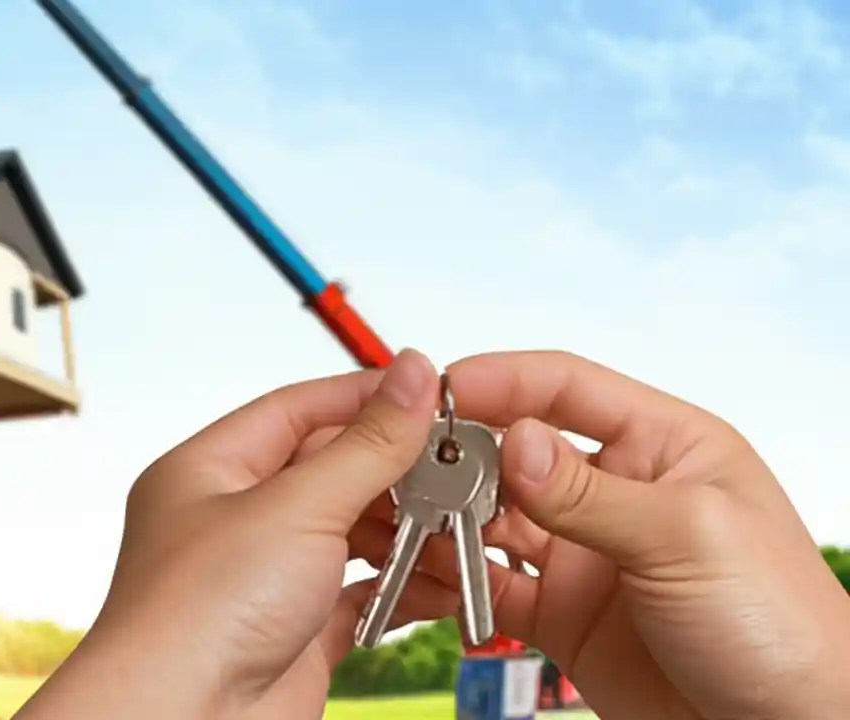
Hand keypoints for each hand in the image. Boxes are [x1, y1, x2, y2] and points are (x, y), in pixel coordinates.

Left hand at [14, 350, 449, 718]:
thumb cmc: (196, 615)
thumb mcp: (295, 507)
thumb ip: (366, 445)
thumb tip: (412, 378)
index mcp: (209, 470)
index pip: (297, 409)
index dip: (364, 397)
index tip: (427, 392)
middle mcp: (234, 520)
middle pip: (330, 472)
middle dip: (398, 473)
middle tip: (460, 468)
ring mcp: (265, 578)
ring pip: (351, 537)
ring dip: (411, 534)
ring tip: (463, 529)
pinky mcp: (294, 632)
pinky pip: (361, 596)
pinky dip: (406, 588)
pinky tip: (446, 583)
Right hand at [415, 351, 849, 718]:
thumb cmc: (784, 625)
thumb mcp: (689, 537)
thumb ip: (591, 493)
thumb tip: (513, 442)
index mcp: (663, 446)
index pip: (566, 388)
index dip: (501, 380)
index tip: (443, 387)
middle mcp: (616, 492)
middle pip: (517, 449)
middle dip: (462, 449)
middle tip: (414, 459)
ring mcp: (584, 554)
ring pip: (493, 516)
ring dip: (451, 514)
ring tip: (414, 516)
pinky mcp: (560, 614)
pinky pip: (490, 585)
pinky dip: (454, 579)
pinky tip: (433, 571)